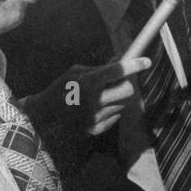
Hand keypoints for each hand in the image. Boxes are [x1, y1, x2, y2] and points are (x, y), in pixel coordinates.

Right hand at [24, 58, 150, 137]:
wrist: (44, 117)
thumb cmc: (60, 89)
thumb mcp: (74, 72)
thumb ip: (99, 68)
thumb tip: (120, 60)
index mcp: (87, 83)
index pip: (118, 71)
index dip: (135, 65)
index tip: (146, 61)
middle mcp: (94, 101)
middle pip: (128, 90)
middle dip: (129, 83)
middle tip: (125, 79)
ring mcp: (96, 117)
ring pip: (124, 104)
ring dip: (120, 97)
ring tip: (106, 94)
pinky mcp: (96, 129)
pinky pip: (116, 116)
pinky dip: (113, 109)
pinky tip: (100, 107)